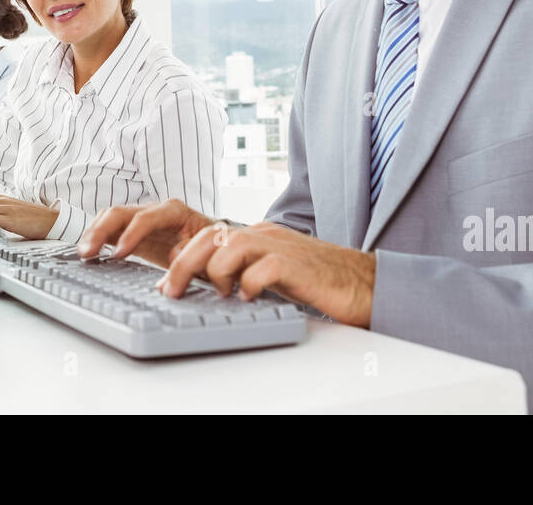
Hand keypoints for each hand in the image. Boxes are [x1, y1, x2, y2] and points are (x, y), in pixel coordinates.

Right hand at [77, 198, 215, 268]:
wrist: (211, 241)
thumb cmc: (209, 243)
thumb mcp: (206, 247)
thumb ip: (191, 249)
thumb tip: (174, 254)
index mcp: (174, 211)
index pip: (147, 217)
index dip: (131, 234)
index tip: (118, 254)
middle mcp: (153, 210)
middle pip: (120, 212)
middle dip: (101, 230)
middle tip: (87, 252)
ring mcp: (139, 219)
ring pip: (110, 218)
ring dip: (93, 233)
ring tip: (82, 253)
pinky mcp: (131, 231)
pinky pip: (108, 229)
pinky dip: (95, 238)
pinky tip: (86, 252)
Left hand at [162, 221, 375, 326]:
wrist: (364, 282)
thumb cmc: (320, 280)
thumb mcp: (274, 270)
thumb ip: (245, 269)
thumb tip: (208, 283)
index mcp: (259, 234)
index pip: (210, 235)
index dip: (183, 258)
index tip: (167, 284)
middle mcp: (267, 235)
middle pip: (212, 235)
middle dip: (184, 264)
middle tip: (171, 291)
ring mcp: (282, 247)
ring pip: (232, 245)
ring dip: (216, 272)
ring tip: (220, 293)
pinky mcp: (298, 265)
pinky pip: (264, 268)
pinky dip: (249, 285)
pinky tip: (250, 298)